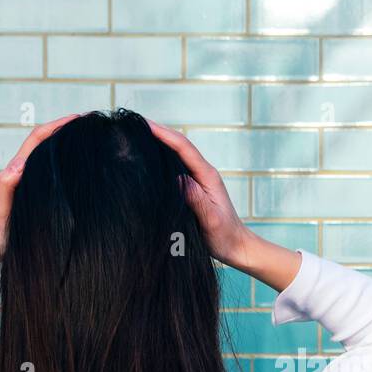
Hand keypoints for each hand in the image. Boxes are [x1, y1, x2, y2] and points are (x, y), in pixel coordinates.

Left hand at [0, 114, 81, 281]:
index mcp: (19, 169)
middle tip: (90, 123)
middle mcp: (27, 170)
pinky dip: (70, 162)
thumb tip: (18, 165)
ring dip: (68, 142)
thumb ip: (6, 186)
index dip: (57, 126)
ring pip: (52, 154)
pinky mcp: (41, 192)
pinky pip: (57, 171)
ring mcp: (34, 180)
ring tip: (91, 138)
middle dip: (66, 127)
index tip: (77, 119)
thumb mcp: (2, 208)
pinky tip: (85, 166)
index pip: (39, 138)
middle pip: (47, 140)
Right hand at [147, 118, 300, 291]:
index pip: (183, 148)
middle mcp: (203, 174)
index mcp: (207, 176)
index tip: (144, 124)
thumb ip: (196, 200)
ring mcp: (198, 180)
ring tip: (137, 136)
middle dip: (158, 132)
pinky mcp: (193, 189)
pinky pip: (175, 169)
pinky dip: (161, 160)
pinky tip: (149, 161)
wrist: (237, 247)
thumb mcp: (210, 220)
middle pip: (178, 145)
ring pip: (176, 155)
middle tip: (134, 125)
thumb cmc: (225, 236)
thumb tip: (179, 180)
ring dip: (159, 144)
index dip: (163, 134)